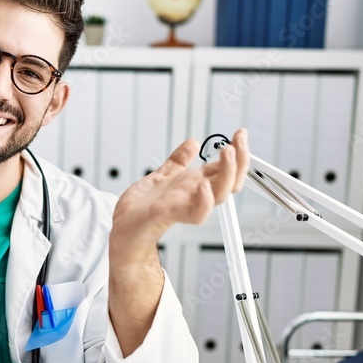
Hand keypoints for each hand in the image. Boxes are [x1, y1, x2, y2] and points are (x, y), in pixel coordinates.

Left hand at [111, 128, 249, 260]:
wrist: (122, 229)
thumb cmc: (140, 209)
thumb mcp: (161, 176)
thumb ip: (178, 161)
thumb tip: (193, 143)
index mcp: (192, 185)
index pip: (223, 169)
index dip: (236, 151)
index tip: (240, 133)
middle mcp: (193, 195)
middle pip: (229, 181)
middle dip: (239, 160)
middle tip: (238, 140)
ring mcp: (184, 205)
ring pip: (219, 194)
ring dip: (227, 173)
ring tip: (228, 152)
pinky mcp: (169, 214)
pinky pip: (196, 213)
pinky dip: (204, 201)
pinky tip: (204, 186)